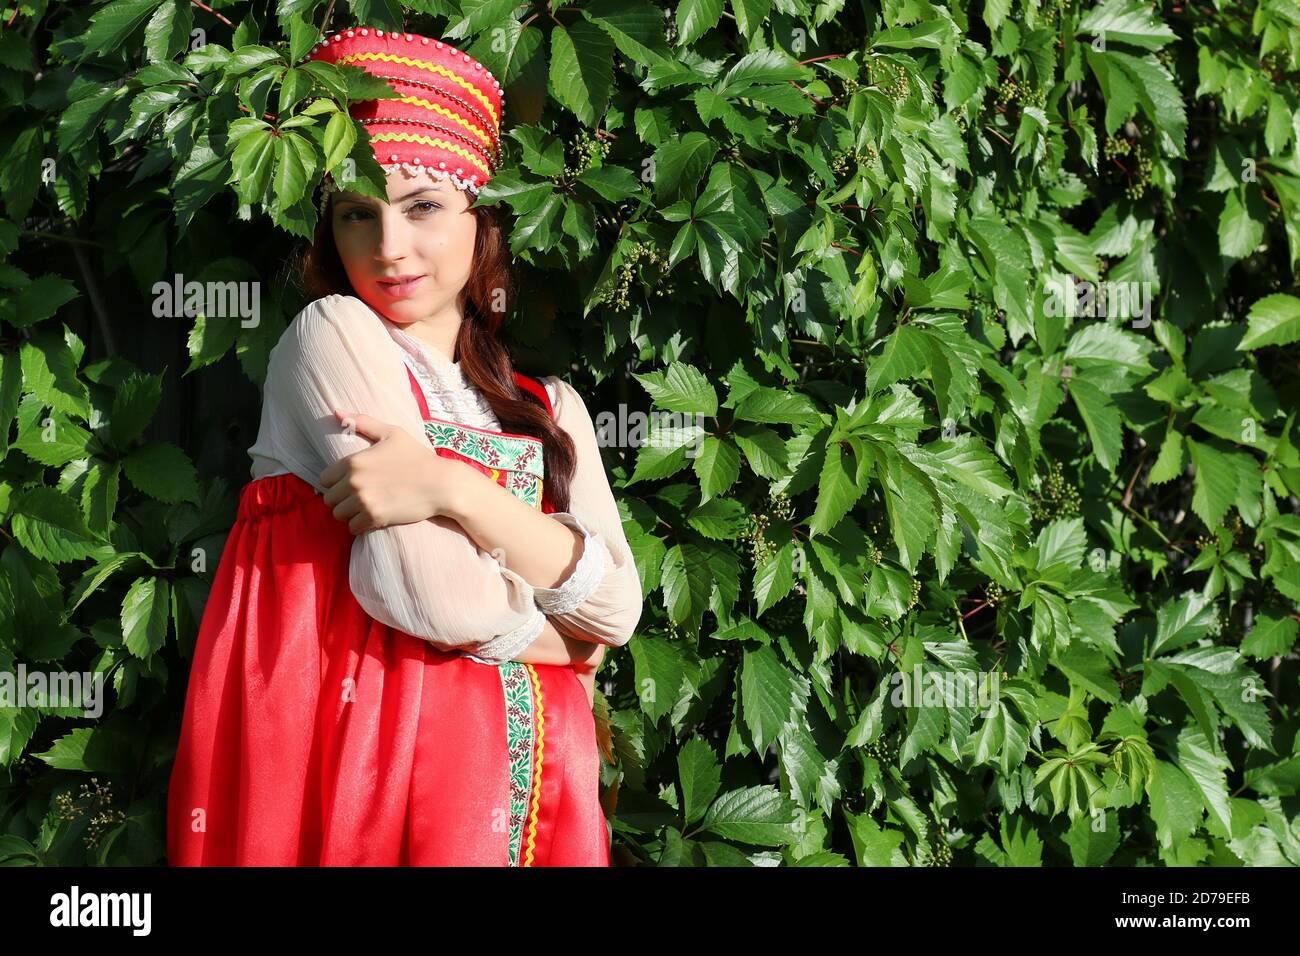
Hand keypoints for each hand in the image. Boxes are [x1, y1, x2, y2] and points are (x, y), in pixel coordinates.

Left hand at [320, 410, 467, 533]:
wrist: (441, 484)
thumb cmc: (418, 456)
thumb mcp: (391, 433)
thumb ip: (362, 422)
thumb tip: (336, 412)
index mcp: (354, 461)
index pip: (324, 479)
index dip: (335, 482)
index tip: (348, 484)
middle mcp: (354, 482)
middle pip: (329, 499)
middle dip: (341, 499)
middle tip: (356, 498)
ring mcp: (363, 501)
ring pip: (338, 514)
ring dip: (348, 513)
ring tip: (362, 509)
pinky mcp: (374, 517)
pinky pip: (352, 527)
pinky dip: (359, 525)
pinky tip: (370, 518)